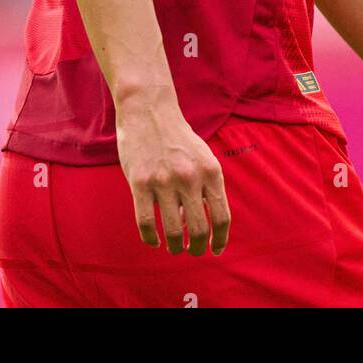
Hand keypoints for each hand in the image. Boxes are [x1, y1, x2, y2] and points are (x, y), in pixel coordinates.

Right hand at [115, 88, 230, 255]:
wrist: (149, 111)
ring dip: (175, 247)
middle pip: (199, 229)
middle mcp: (190, 177)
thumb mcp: (203, 158)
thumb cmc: (178, 139)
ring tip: (174, 248)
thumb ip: (206, 188)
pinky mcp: (140, 182)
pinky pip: (146, 223)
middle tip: (193, 251)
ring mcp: (164, 180)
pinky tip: (155, 241)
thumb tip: (200, 226)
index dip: (220, 240)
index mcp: (211, 171)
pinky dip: (151, 239)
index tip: (215, 250)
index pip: (222, 216)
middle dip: (198, 248)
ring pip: (173, 231)